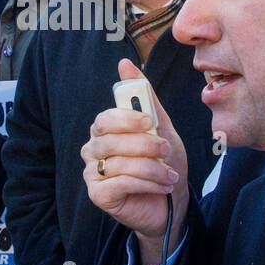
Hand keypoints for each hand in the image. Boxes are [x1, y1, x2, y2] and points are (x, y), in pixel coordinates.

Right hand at [82, 59, 188, 264]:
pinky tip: (162, 186)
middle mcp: (93, 150)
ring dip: (151, 168)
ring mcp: (92, 173)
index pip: (104, 119)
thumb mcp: (160, 126)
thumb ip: (144, 97)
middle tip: (165, 150)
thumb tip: (124, 64)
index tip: (149, 123)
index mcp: (105, 130)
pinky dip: (146, 184)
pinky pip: (119, 184)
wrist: (172, 201)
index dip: (125, 119)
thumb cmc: (163, 162)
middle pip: (109, 141)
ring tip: (170, 174)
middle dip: (143, 146)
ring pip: (117, 164)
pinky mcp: (98, 195)